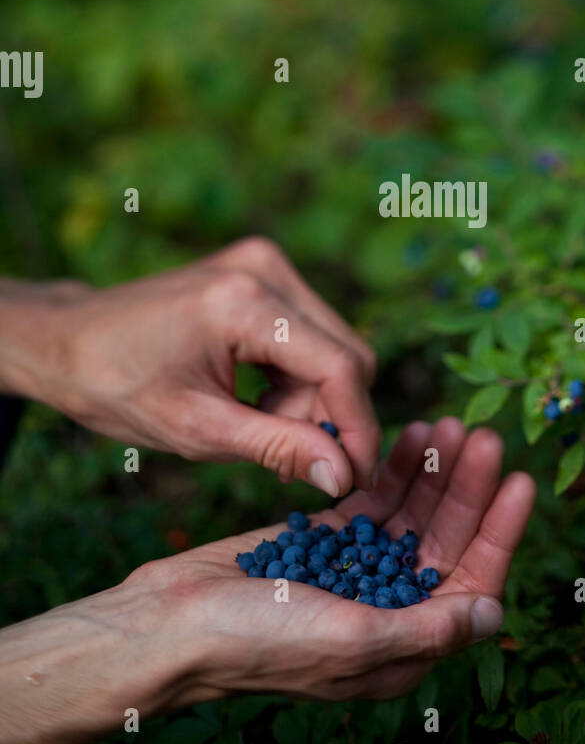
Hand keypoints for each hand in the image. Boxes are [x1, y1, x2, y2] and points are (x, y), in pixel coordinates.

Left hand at [0, 238, 378, 497]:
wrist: (69, 341)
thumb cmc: (118, 385)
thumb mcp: (197, 429)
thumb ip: (278, 448)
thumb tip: (342, 476)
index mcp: (244, 302)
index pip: (339, 366)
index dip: (356, 428)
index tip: (353, 479)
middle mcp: (264, 270)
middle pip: (346, 354)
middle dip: (331, 415)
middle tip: (294, 461)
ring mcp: (265, 265)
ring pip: (334, 347)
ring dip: (312, 399)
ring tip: (262, 428)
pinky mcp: (262, 272)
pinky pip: (311, 334)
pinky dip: (297, 377)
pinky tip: (259, 401)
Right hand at [126, 419, 534, 701]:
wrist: (167, 623)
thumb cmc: (253, 643)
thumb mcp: (348, 640)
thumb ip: (425, 629)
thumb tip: (494, 616)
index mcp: (400, 647)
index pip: (471, 585)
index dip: (500, 534)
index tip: (519, 481)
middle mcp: (386, 609)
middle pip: (444, 541)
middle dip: (468, 489)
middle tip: (485, 434)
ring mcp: (355, 572)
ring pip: (411, 515)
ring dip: (434, 472)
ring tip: (451, 424)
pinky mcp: (323, 540)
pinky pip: (373, 501)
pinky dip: (394, 470)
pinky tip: (411, 436)